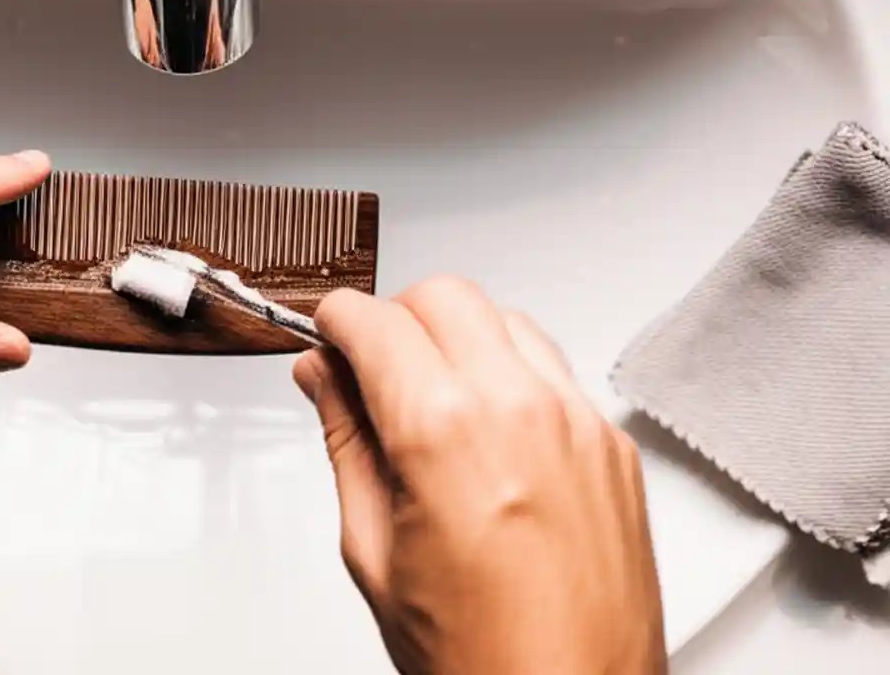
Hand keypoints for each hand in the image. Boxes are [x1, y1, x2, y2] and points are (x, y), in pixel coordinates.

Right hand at [293, 278, 666, 674]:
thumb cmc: (480, 659)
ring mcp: (577, 422)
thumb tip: (322, 379)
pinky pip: (553, 368)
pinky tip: (486, 427)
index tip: (325, 337)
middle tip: (369, 366)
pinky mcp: (612, 445)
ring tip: (429, 398)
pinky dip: (509, 372)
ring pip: (504, 318)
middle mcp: (520, 410)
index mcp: (444, 434)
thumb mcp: (372, 550)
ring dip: (456, 337)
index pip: (374, 322)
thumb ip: (345, 442)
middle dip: (395, 316)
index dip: (334, 322)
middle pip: (444, 295)